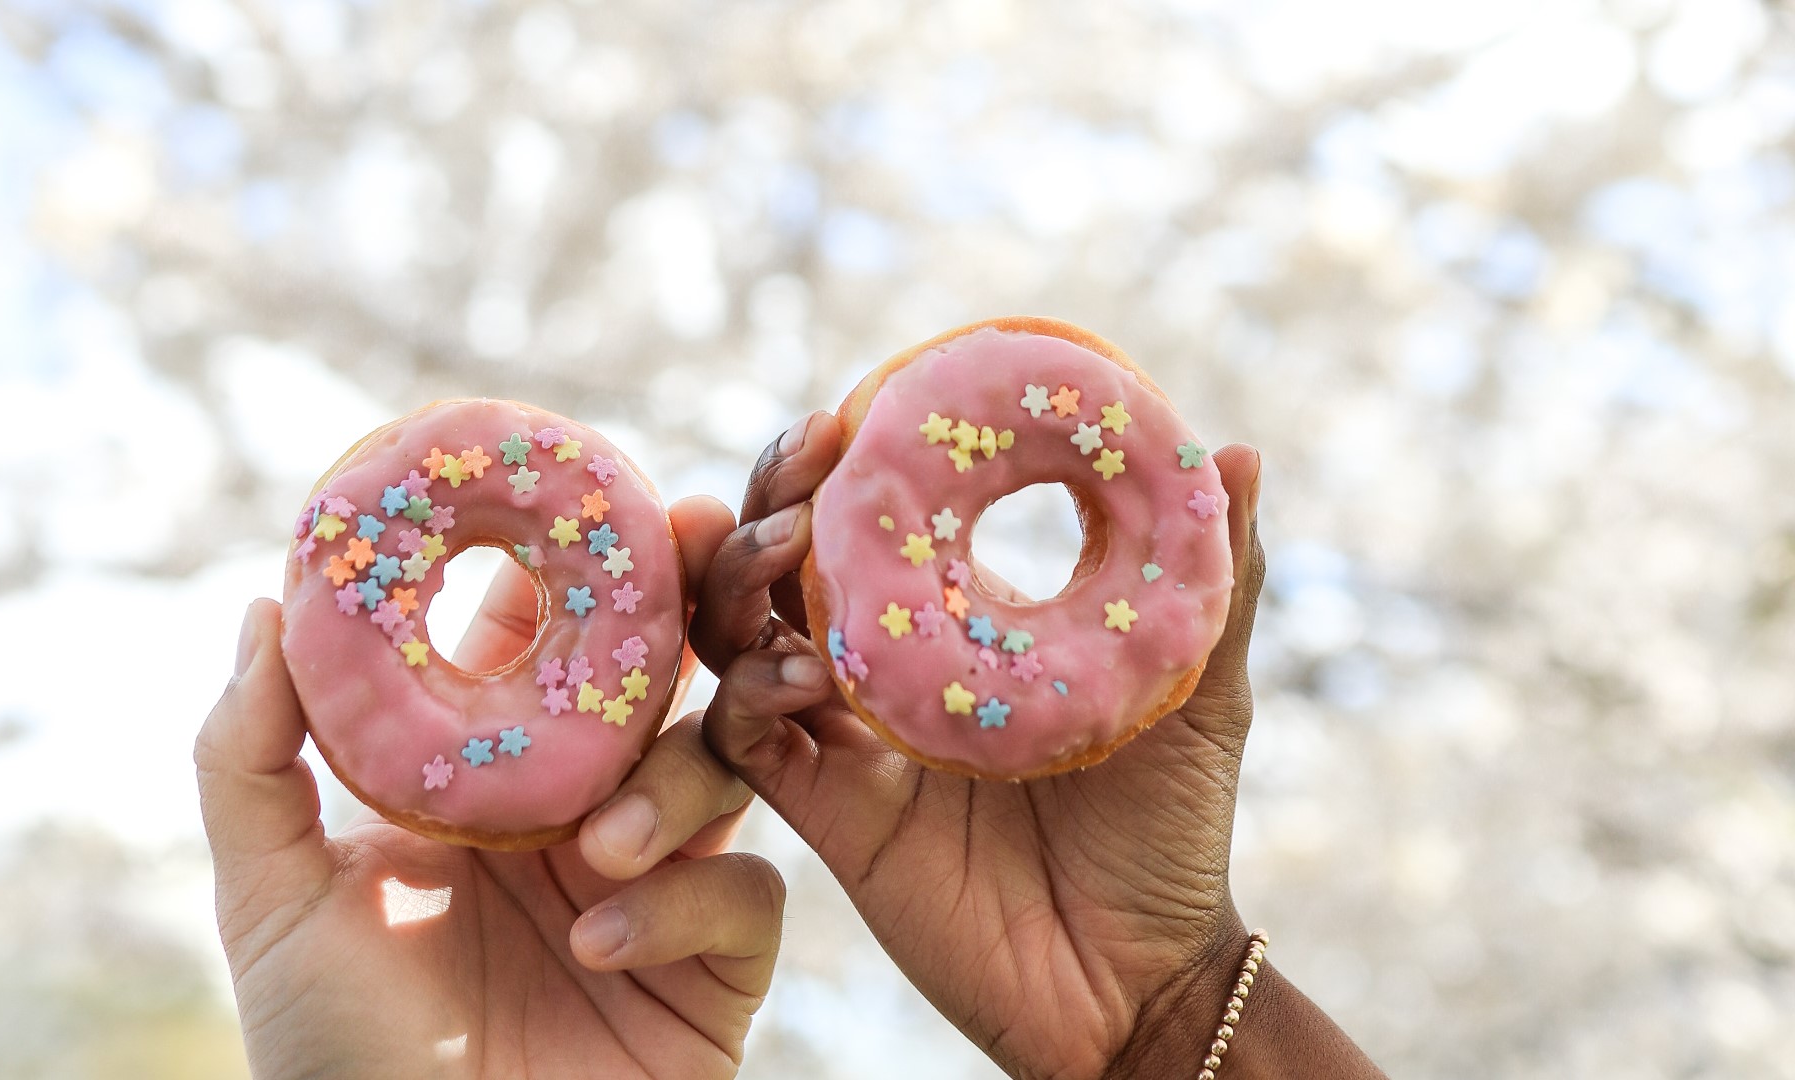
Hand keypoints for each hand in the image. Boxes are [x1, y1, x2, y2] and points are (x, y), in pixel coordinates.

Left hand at [197, 496, 782, 1079]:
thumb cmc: (332, 1054)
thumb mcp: (272, 901)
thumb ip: (251, 757)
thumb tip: (262, 603)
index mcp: (494, 780)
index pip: (553, 643)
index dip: (585, 562)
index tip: (607, 488)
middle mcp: (583, 817)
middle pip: (664, 684)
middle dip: (698, 610)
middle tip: (715, 541)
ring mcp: (658, 888)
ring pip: (718, 772)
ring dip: (671, 786)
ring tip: (597, 845)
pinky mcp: (714, 970)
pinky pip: (746, 897)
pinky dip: (685, 903)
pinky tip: (602, 942)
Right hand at [692, 414, 1380, 1078]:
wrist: (1144, 977)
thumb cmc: (1172, 828)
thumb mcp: (1200, 690)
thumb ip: (1216, 574)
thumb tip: (1238, 448)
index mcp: (958, 622)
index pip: (874, 518)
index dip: (843, 459)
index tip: (852, 409)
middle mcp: (886, 668)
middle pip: (784, 560)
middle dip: (772, 496)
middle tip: (808, 452)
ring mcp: (849, 738)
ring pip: (743, 637)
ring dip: (742, 580)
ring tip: (787, 546)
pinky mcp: (830, 814)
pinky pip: (749, 743)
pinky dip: (753, 695)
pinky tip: (801, 671)